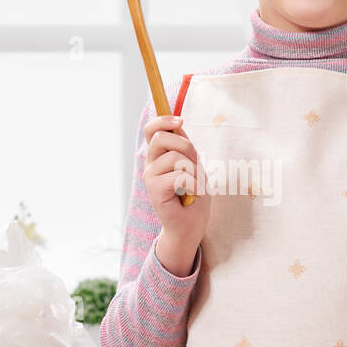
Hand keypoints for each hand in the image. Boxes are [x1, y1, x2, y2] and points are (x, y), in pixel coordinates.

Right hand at [142, 114, 210, 275]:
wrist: (190, 227)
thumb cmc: (193, 197)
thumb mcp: (193, 166)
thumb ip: (184, 147)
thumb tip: (178, 123)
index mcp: (159, 156)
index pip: (152, 129)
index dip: (163, 119)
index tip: (180, 121)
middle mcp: (151, 165)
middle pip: (161, 137)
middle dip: (186, 146)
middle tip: (195, 164)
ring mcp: (151, 177)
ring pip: (174, 157)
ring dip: (194, 171)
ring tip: (195, 185)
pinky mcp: (155, 191)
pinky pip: (179, 176)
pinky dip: (194, 184)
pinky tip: (193, 194)